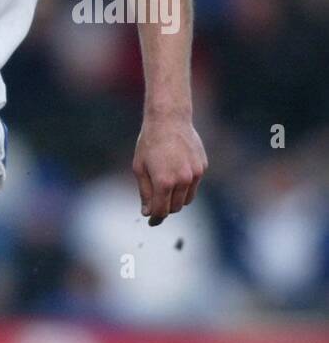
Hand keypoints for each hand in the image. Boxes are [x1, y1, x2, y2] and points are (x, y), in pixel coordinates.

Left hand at [132, 111, 206, 225]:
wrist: (169, 120)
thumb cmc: (149, 144)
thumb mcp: (139, 168)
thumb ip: (145, 192)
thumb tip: (148, 212)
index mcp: (164, 182)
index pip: (161, 210)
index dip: (155, 219)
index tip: (151, 222)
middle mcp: (182, 180)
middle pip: (175, 207)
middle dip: (165, 209)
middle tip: (156, 206)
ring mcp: (195, 174)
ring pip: (187, 199)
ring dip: (176, 200)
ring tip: (165, 190)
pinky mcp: (203, 167)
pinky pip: (194, 185)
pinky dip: (185, 186)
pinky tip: (176, 174)